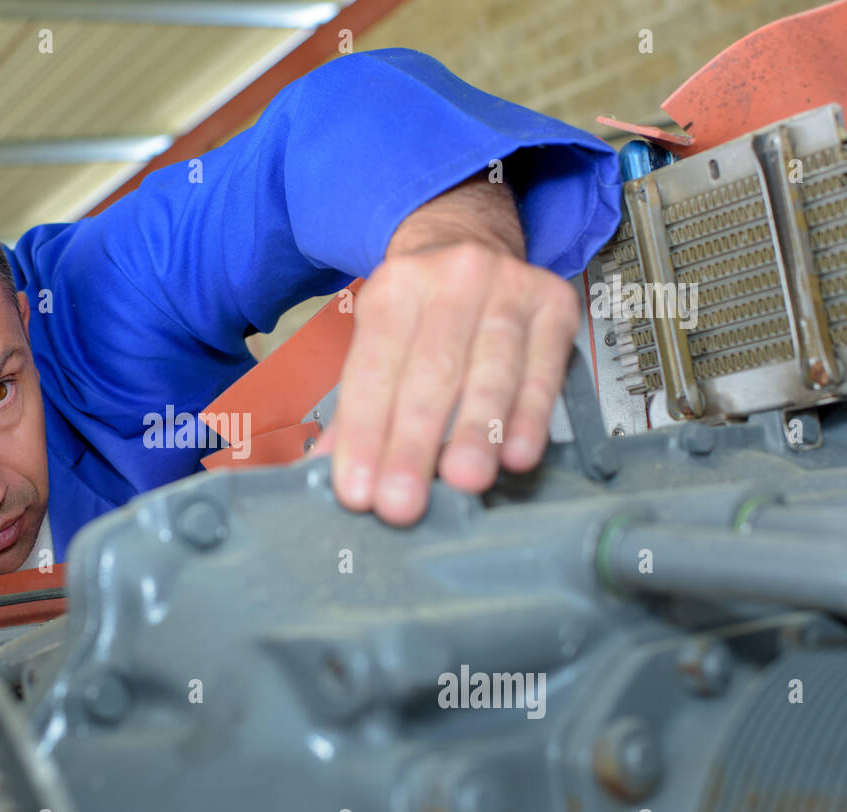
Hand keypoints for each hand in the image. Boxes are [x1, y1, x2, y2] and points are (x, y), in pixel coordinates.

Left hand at [314, 240, 579, 524]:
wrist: (472, 240)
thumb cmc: (423, 310)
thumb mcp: (379, 339)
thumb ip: (356, 407)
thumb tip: (325, 471)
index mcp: (394, 289)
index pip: (372, 371)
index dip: (363, 434)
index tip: (358, 490)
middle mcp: (451, 280)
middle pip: (430, 373)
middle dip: (413, 444)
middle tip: (403, 502)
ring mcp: (507, 287)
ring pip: (490, 370)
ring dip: (475, 433)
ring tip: (463, 481)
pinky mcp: (554, 304)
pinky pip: (543, 370)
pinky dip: (530, 417)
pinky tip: (516, 454)